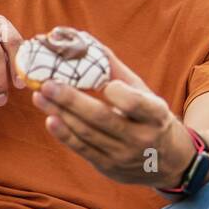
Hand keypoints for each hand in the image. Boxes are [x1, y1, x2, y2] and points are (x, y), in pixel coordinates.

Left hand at [30, 43, 195, 187]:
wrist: (168, 163)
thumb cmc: (150, 118)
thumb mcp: (145, 95)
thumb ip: (116, 71)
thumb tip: (85, 42)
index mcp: (155, 115)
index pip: (136, 104)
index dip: (119, 94)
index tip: (104, 83)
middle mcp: (140, 137)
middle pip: (101, 118)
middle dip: (71, 100)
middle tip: (47, 84)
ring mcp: (123, 155)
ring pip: (86, 133)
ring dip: (60, 113)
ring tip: (40, 96)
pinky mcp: (107, 167)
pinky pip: (82, 149)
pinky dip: (64, 134)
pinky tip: (49, 118)